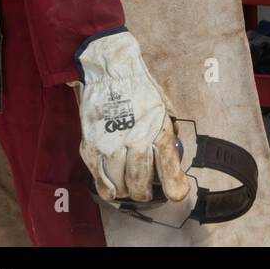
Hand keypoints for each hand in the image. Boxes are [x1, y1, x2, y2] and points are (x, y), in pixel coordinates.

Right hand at [75, 31, 190, 203]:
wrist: (111, 72)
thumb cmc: (140, 89)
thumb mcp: (164, 108)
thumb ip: (168, 131)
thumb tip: (173, 153)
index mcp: (157, 129)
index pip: (167, 164)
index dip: (173, 184)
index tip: (177, 195)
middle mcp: (135, 139)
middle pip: (141, 180)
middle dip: (145, 193)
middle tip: (146, 194)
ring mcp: (111, 144)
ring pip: (119, 183)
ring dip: (126, 191)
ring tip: (129, 191)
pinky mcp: (92, 146)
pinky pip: (99, 177)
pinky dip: (106, 188)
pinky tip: (112, 191)